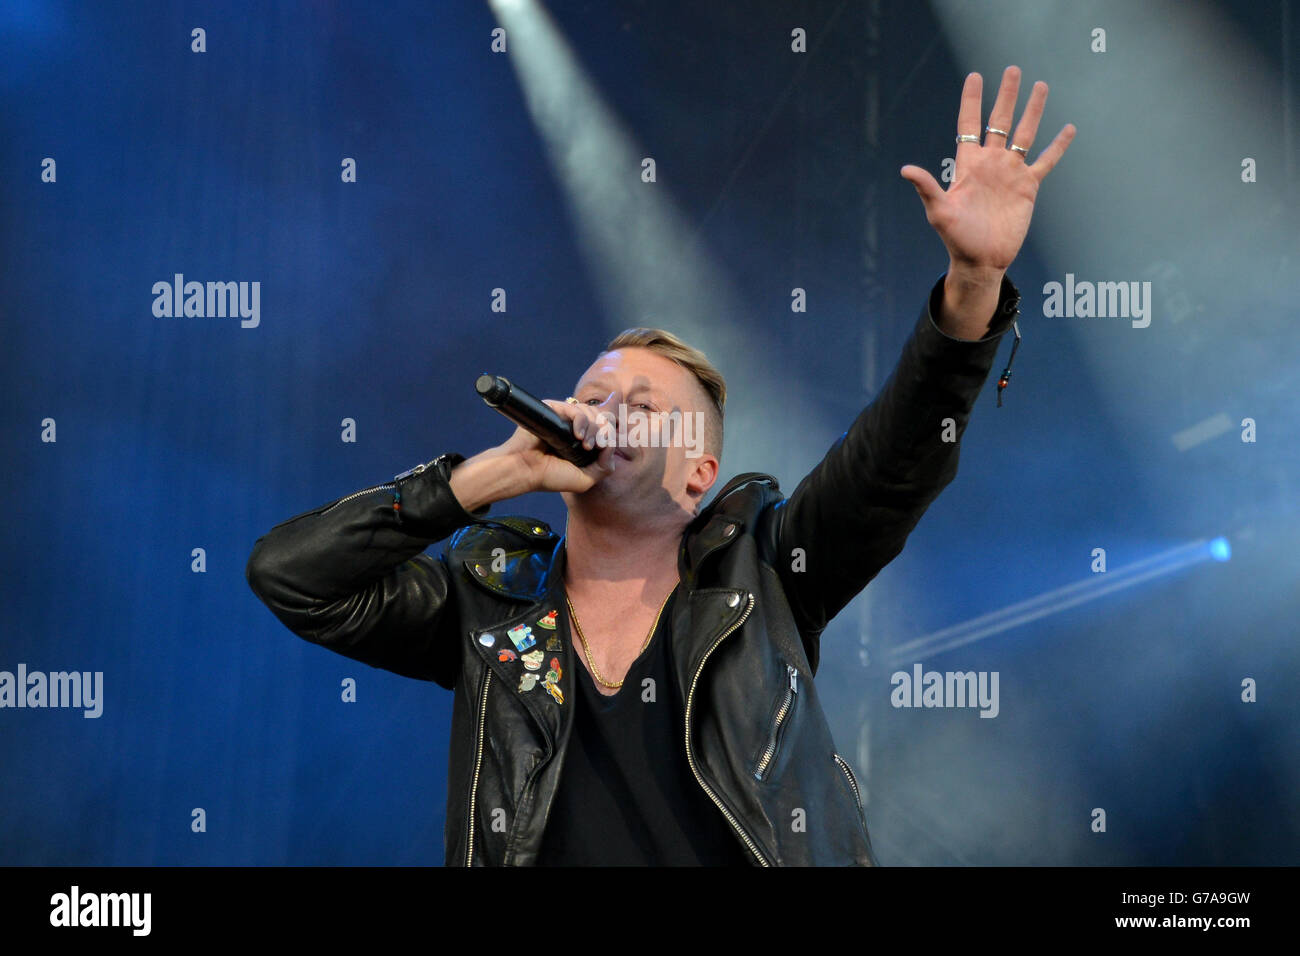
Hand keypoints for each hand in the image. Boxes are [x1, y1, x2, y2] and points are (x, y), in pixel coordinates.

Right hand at [502, 399, 618, 493]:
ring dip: (593, 429)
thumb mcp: (586, 480)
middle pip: (602, 417)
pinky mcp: (553, 409)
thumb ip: (605, 467)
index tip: (602, 448)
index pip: (606, 427)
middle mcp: (575, 426)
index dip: (610, 435)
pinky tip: (578, 436)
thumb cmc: (551, 476)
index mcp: (583, 440)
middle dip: (603, 433)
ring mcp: (564, 417)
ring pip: (591, 412)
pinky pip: (575, 408)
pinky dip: (581, 421)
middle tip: (592, 448)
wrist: (526, 470)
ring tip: (584, 446)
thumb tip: (611, 445)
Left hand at [901, 66, 1075, 279]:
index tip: (975, 76)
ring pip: (1024, 134)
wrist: (981, 259)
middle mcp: (991, 163)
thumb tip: (905, 169)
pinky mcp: (1028, 187)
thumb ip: (927, 188)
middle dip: (1006, 95)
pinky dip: (1058, 146)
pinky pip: (1046, 161)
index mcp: (968, 164)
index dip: (972, 101)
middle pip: (1000, 121)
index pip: (969, 125)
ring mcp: (1010, 173)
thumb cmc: (956, 238)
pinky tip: (1068, 129)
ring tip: (1041, 86)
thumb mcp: (939, 212)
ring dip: (1033, 111)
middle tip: (1012, 69)